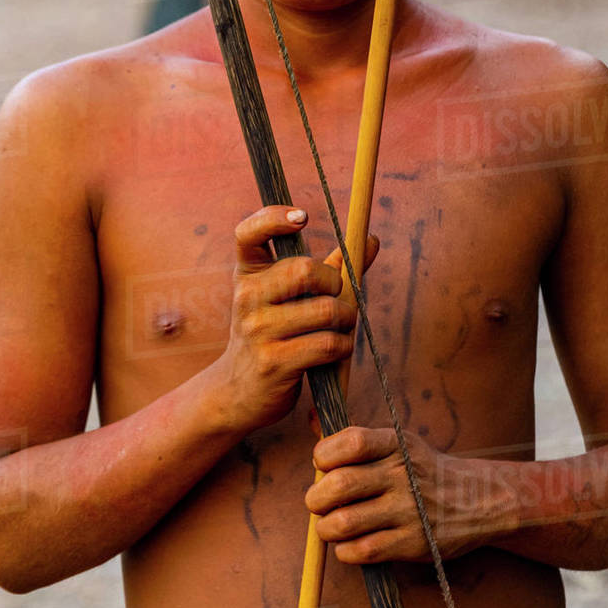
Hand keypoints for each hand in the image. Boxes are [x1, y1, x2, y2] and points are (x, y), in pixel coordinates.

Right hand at [216, 206, 377, 433]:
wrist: (236, 392)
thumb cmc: (272, 334)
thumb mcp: (286, 297)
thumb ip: (329, 267)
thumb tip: (370, 238)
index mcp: (248, 274)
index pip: (248, 233)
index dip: (273, 218)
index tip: (303, 216)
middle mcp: (246, 298)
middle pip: (305, 270)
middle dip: (336, 283)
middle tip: (338, 296)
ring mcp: (257, 331)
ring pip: (326, 310)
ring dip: (347, 318)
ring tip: (341, 326)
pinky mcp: (273, 363)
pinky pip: (328, 344)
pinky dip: (343, 345)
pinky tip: (336, 349)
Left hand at [305, 426, 518, 563]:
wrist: (477, 500)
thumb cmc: (422, 470)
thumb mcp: (397, 442)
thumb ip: (353, 436)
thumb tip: (310, 417)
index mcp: (396, 443)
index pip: (350, 442)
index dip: (324, 454)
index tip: (321, 464)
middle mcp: (402, 474)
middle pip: (340, 484)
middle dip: (315, 497)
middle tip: (317, 501)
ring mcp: (408, 510)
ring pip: (345, 522)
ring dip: (326, 527)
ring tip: (329, 525)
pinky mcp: (412, 543)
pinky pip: (362, 551)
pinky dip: (344, 550)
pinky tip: (349, 543)